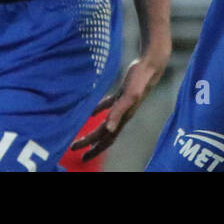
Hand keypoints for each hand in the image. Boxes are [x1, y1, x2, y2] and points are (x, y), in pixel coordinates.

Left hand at [69, 42, 170, 161]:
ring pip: (106, 123)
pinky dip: (98, 110)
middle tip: (74, 148)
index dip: (95, 148)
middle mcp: (122, 114)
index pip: (107, 138)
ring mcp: (122, 105)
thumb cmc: (139, 81)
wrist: (149, 66)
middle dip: (90, 143)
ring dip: (94, 131)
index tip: (83, 157)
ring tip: (83, 138)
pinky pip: (108, 106)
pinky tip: (92, 112)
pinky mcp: (121, 94)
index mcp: (123, 117)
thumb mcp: (128, 96)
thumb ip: (118, 112)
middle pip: (104, 133)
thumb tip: (108, 129)